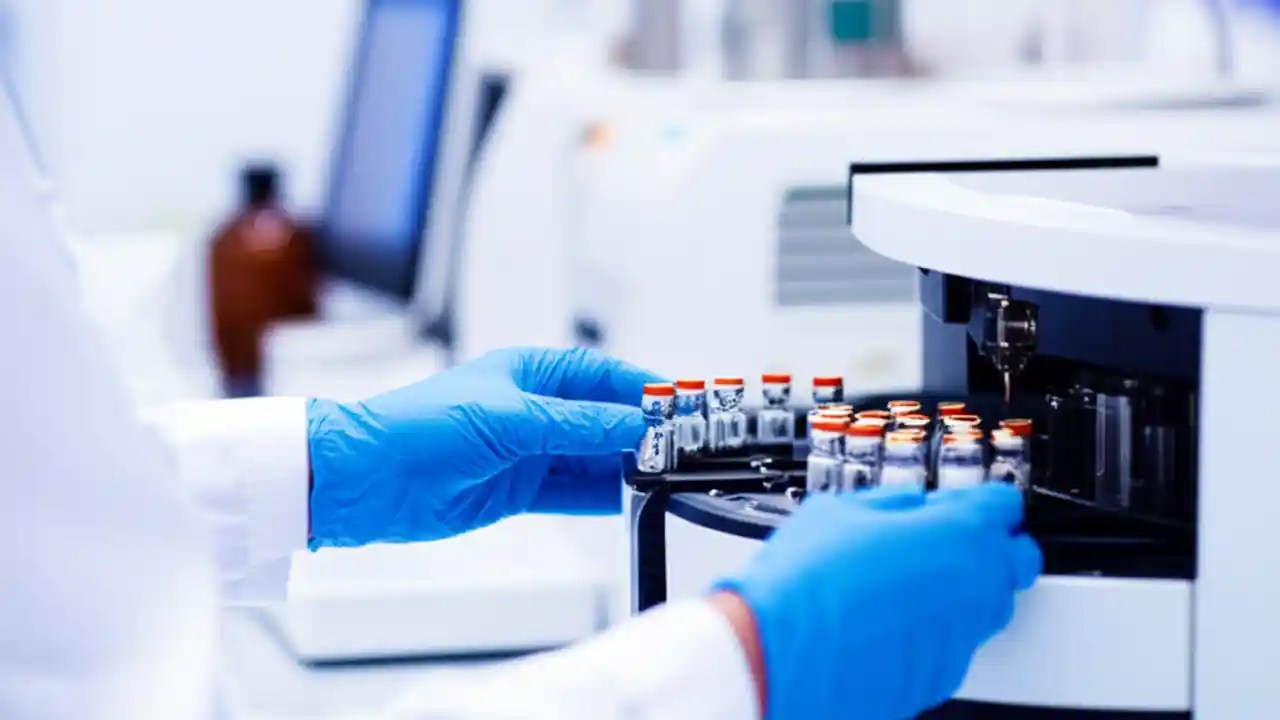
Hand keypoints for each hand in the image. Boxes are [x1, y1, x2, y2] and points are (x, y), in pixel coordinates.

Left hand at [306, 347, 662, 547]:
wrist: (366, 479)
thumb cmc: (418, 426)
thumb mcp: (509, 419)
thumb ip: (576, 425)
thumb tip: (632, 424)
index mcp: (529, 372)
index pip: (602, 376)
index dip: (642, 389)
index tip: (680, 404)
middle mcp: (533, 410)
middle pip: (603, 418)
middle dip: (641, 432)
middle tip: (681, 447)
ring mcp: (527, 451)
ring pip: (593, 458)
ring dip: (625, 467)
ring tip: (663, 476)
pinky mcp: (518, 489)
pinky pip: (574, 492)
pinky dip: (602, 496)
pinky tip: (630, 499)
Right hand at [716, 484, 1041, 719]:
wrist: (779, 655)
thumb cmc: (805, 583)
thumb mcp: (841, 509)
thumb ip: (894, 504)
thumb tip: (908, 507)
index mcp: (960, 535)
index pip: (1005, 506)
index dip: (984, 500)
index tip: (971, 503)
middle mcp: (976, 589)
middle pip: (1017, 562)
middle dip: (992, 548)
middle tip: (950, 541)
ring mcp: (961, 638)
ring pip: (986, 608)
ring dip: (963, 591)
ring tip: (909, 583)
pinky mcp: (940, 678)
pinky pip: (952, 644)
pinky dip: (932, 631)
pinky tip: (887, 621)